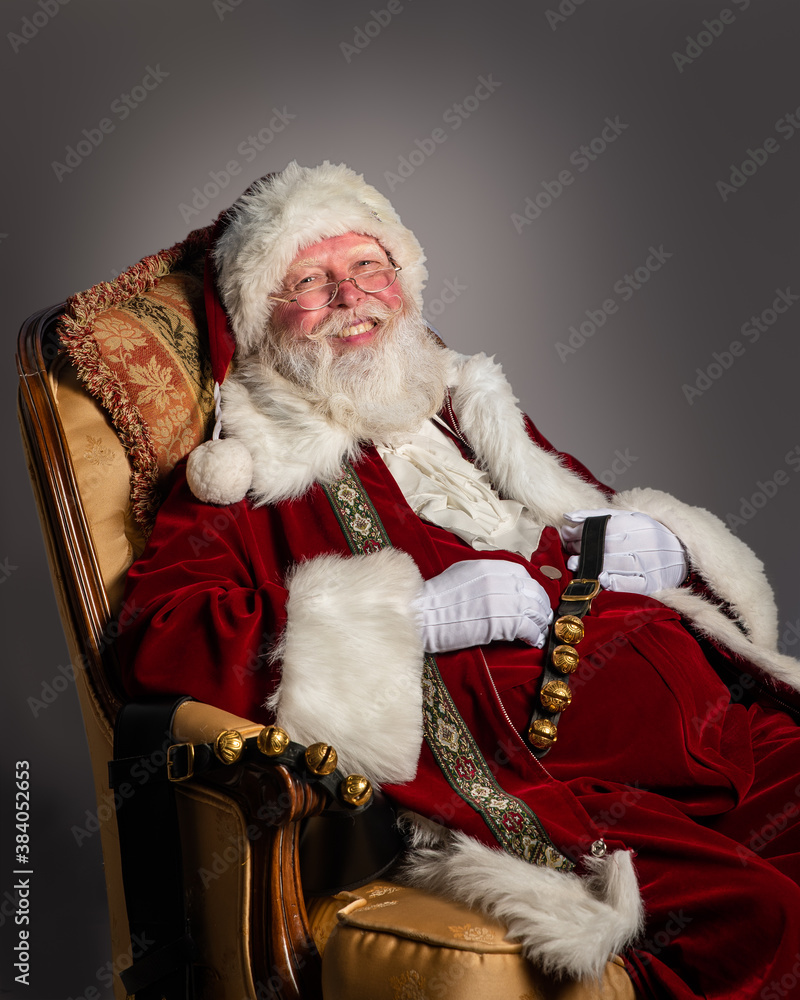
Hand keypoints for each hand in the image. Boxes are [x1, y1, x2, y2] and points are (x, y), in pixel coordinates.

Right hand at [413, 559, 553, 653]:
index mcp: (489, 567)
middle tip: (540, 616)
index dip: (531, 588)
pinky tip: (532, 641)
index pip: (522, 574)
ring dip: (539, 622)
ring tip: (539, 631)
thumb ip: (484, 575)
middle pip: (533, 591)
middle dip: (540, 605)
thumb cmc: (436, 597)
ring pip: (535, 610)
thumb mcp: (461, 573)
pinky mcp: (502, 623)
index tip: (532, 597)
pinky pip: (528, 628)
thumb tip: (500, 583)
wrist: (423, 615)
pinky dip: (534, 636)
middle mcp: (499, 581)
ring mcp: (502, 601)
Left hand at [560, 509, 687, 594]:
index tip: (567, 535)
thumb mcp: (629, 518)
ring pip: (615, 565)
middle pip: (606, 546)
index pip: (603, 527)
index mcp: (638, 524)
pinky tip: (601, 579)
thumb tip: (568, 516)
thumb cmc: (649, 534)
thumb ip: (598, 515)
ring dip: (591, 565)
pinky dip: (613, 582)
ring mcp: (649, 564)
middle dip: (583, 548)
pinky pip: (630, 584)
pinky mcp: (652, 583)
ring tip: (576, 564)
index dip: (581, 532)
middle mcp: (645, 543)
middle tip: (570, 551)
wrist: (683, 553)